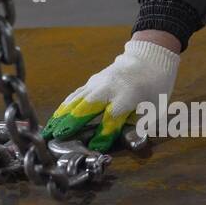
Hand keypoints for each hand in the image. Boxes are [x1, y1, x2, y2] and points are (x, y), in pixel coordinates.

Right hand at [41, 38, 180, 151]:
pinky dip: (65, 106)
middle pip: (86, 107)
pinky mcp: (93, 81)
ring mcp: (98, 82)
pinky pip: (76, 94)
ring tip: (48, 130)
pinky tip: (56, 116)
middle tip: (56, 139)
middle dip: (70, 124)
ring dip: (62, 116)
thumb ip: (143, 125)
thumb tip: (134, 142)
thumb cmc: (156, 87)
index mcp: (127, 95)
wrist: (149, 58)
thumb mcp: (157, 108)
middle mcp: (109, 88)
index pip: (111, 118)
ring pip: (76, 100)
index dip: (103, 133)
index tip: (96, 147)